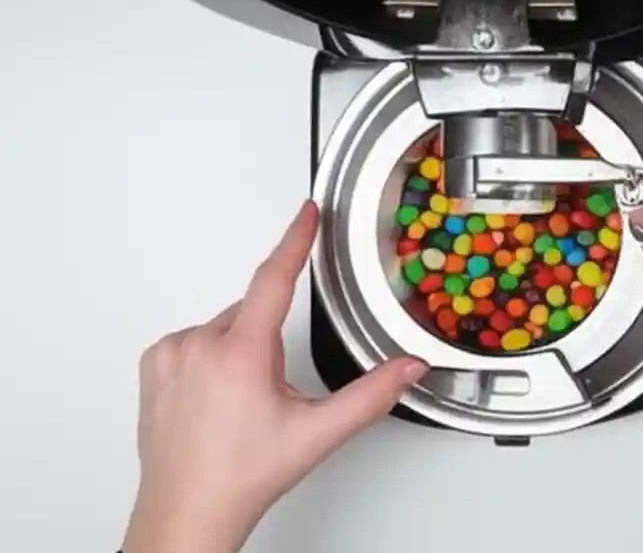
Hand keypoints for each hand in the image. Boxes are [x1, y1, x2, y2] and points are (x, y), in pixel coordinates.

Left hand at [123, 202, 426, 552]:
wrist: (188, 511)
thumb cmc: (242, 476)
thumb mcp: (319, 433)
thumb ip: (372, 394)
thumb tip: (408, 368)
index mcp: (242, 354)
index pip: (274, 278)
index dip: (295, 240)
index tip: (306, 212)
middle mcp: (200, 345)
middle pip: (253, 315)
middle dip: (270, 344)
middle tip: (271, 395)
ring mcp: (171, 355)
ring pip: (224, 329)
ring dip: (240, 351)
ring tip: (241, 404)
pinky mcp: (153, 365)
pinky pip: (194, 343)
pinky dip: (211, 360)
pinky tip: (215, 398)